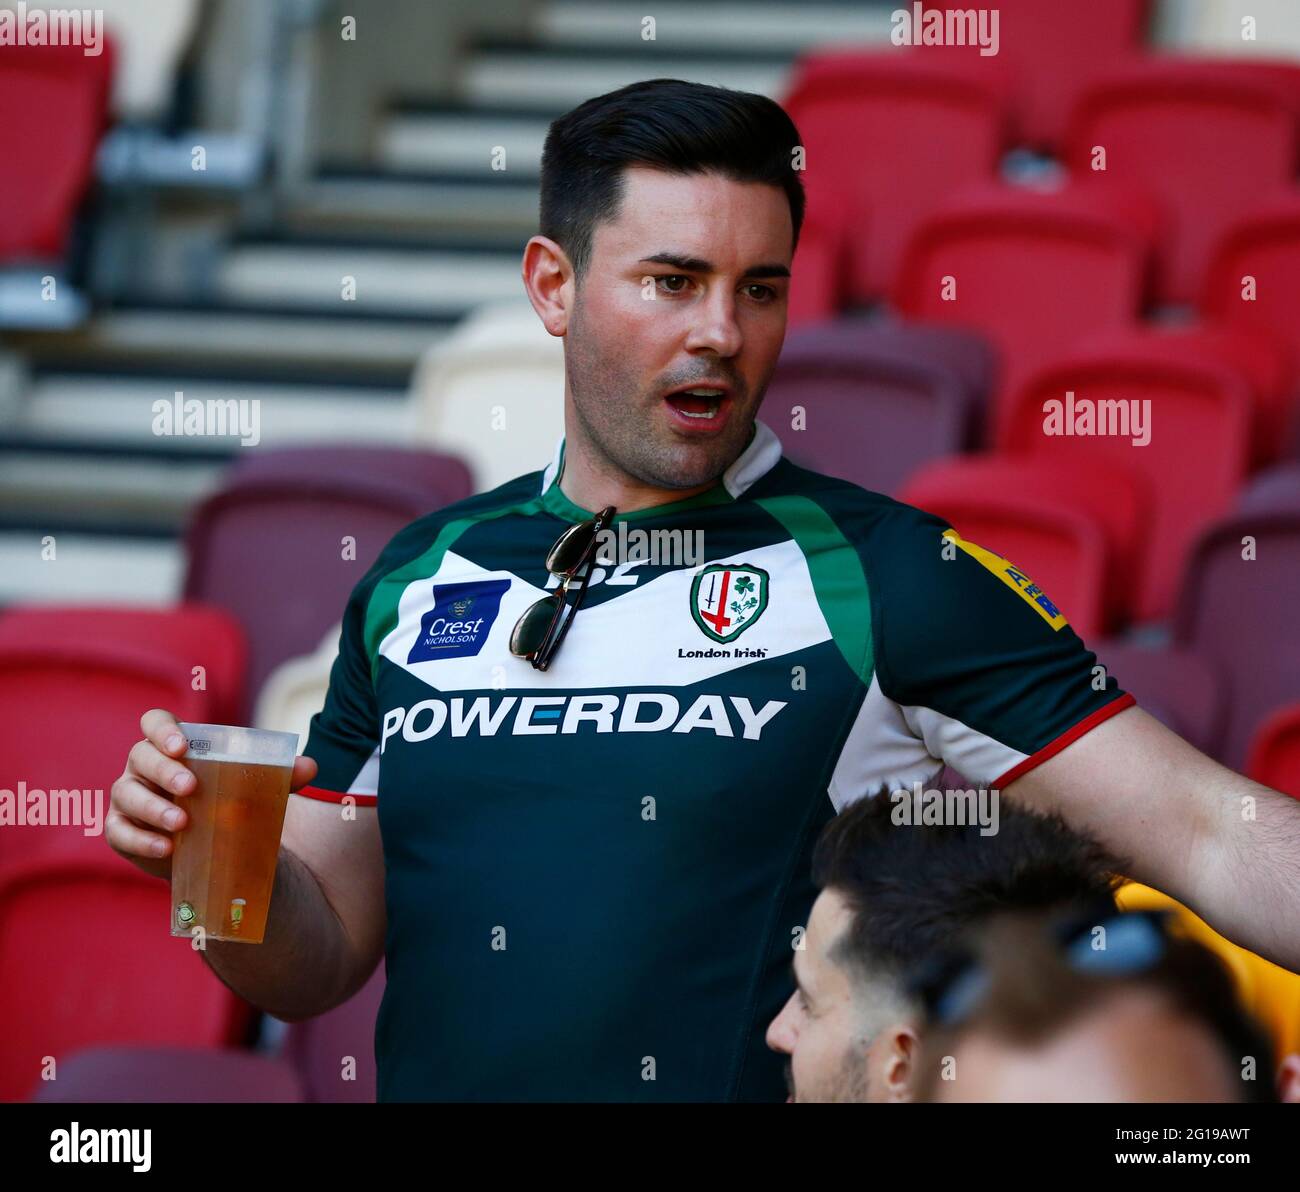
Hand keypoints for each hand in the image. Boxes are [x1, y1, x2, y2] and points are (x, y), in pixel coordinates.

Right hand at [107, 708, 318, 879]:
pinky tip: (166, 848)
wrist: (213, 849)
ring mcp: (128, 797)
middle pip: (140, 756)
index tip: (183, 745)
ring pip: (127, 794)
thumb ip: (281, 775)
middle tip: (191, 786)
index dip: (162, 729)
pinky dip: (141, 840)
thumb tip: (311, 767)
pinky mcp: (121, 831)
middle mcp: (143, 766)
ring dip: (153, 807)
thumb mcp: (255, 787)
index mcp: (171, 745)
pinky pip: (120, 832)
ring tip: (183, 822)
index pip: (153, 722)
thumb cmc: (229, 802)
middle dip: (163, 770)